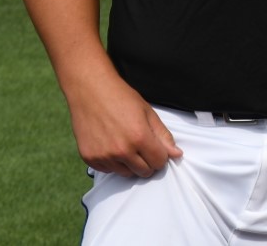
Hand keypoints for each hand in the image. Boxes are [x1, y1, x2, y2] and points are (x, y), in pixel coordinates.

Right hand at [67, 72, 181, 177]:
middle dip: (148, 162)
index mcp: (139, 137)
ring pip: (126, 174)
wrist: (90, 91)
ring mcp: (104, 156)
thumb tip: (176, 154)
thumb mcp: (148, 113)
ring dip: (130, 164)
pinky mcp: (90, 159)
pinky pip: (108, 170)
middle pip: (144, 171)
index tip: (156, 148)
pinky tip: (111, 145)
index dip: (161, 155)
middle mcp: (121, 150)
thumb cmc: (120, 98)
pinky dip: (113, 162)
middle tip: (142, 146)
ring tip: (126, 144)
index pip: (159, 162)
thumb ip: (163, 136)